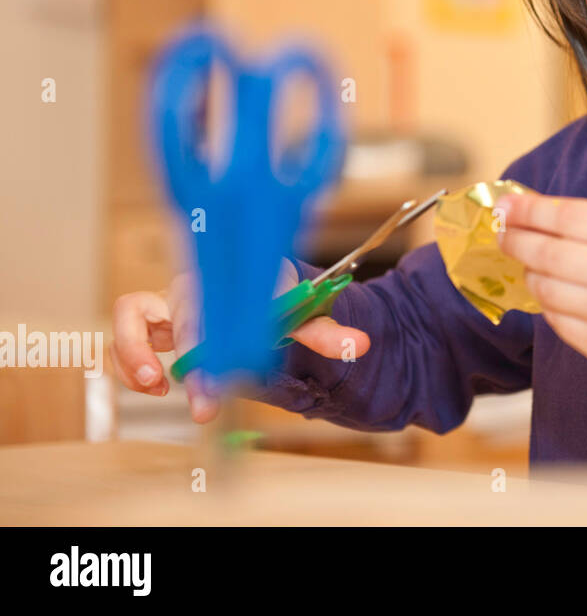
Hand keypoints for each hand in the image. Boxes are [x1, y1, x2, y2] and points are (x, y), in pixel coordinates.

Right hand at [108, 259, 370, 421]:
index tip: (221, 380)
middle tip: (204, 406)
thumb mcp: (302, 316)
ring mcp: (169, 305)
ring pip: (132, 316)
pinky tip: (151, 388)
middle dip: (190, 365)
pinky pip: (126, 337)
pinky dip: (130, 360)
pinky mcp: (152, 325)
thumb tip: (360, 345)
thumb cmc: (276, 299)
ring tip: (152, 388)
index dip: (214, 343)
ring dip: (134, 352)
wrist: (258, 287)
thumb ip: (326, 333)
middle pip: (180, 318)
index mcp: (230, 280)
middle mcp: (195, 287)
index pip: (217, 307)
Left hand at [496, 193, 586, 369]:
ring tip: (533, 266)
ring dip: (531, 274)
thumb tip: (522, 207)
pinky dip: (548, 303)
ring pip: (547, 288)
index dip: (531, 211)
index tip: (506, 206)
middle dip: (518, 240)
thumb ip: (586, 221)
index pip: (569, 218)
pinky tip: (554, 293)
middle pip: (551, 253)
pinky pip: (556, 320)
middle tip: (504, 235)